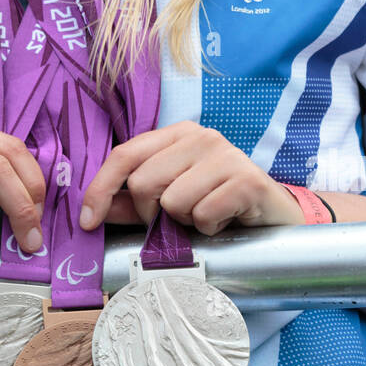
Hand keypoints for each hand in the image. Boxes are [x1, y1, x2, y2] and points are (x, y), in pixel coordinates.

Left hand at [79, 121, 305, 235]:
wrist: (277, 216)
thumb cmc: (219, 205)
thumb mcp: (172, 201)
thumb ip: (133, 204)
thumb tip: (95, 212)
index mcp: (177, 134)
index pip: (125, 154)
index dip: (101, 188)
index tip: (88, 220)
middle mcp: (200, 136)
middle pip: (143, 183)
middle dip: (151, 215)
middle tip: (177, 221)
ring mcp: (225, 154)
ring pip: (172, 202)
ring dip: (186, 224)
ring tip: (207, 217)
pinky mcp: (246, 179)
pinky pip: (203, 216)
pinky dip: (210, 230)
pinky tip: (225, 222)